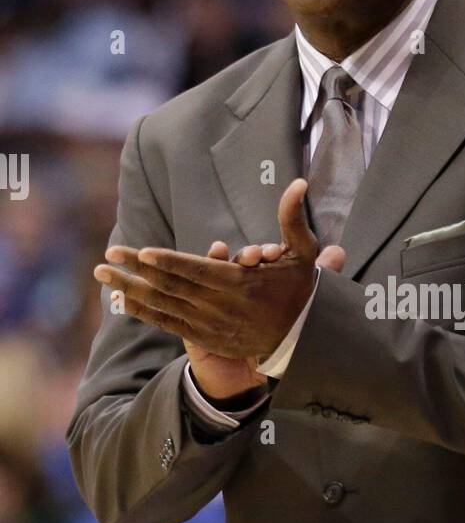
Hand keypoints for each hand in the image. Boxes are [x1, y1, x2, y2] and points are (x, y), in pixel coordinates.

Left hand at [94, 180, 345, 388]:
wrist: (301, 339)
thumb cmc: (299, 290)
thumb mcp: (303, 254)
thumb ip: (293, 219)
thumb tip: (298, 183)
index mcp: (239, 283)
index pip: (197, 270)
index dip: (168, 262)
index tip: (142, 251)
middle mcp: (219, 305)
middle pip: (171, 286)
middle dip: (136, 270)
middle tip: (107, 254)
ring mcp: (210, 324)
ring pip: (163, 305)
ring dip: (130, 290)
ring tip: (103, 275)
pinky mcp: (205, 337)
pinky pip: (168, 324)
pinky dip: (144, 313)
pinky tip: (121, 301)